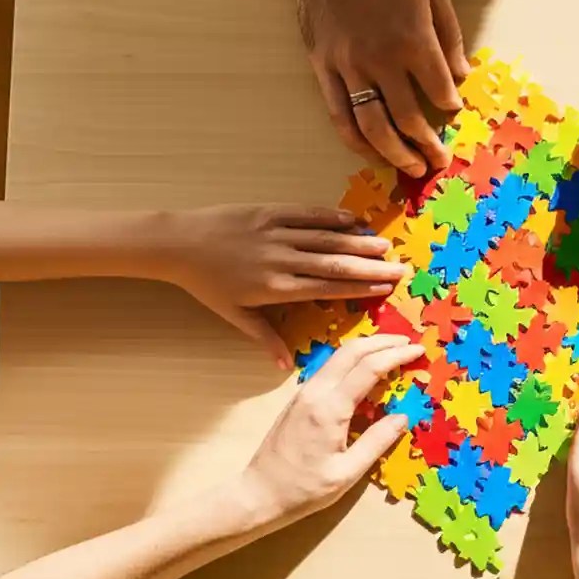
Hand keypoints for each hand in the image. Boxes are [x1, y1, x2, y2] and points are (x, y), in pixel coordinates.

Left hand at [163, 205, 405, 366]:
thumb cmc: (206, 283)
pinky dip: (331, 216)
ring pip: (324, 238)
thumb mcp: (234, 315)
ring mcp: (276, 233)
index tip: (385, 289)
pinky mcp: (269, 212)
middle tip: (400, 268)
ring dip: (357, 242)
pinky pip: (305, 213)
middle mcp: (281, 260)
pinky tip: (353, 220)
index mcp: (275, 288)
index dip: (359, 288)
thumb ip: (265, 338)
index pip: (326, 288)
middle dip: (370, 267)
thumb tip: (286, 366)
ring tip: (384, 246)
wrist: (178, 244)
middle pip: (333, 263)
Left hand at [240, 335, 421, 523]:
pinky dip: (352, 360)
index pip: (369, 368)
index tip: (419, 350)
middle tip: (408, 341)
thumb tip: (403, 417)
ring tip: (391, 349)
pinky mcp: (298, 399)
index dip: (397, 355)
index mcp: (329, 409)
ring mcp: (303, 393)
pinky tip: (364, 369)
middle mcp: (315, 393)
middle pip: (351, 351)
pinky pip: (329, 368)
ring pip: (338, 356)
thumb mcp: (347, 473)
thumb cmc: (304, 489)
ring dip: (366, 347)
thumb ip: (377, 442)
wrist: (258, 494)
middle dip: (382, 341)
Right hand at [287, 0, 467, 175]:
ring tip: (411, 168)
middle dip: (428, 146)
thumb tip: (462, 77)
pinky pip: (339, 115)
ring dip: (394, 154)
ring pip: (372, 126)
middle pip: (408, 119)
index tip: (453, 113)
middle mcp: (380, 59)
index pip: (439, 91)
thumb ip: (451, 38)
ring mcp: (348, 67)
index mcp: (413, 41)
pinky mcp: (322, 68)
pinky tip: (371, 154)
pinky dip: (356, 141)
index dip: (450, 108)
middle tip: (438, 162)